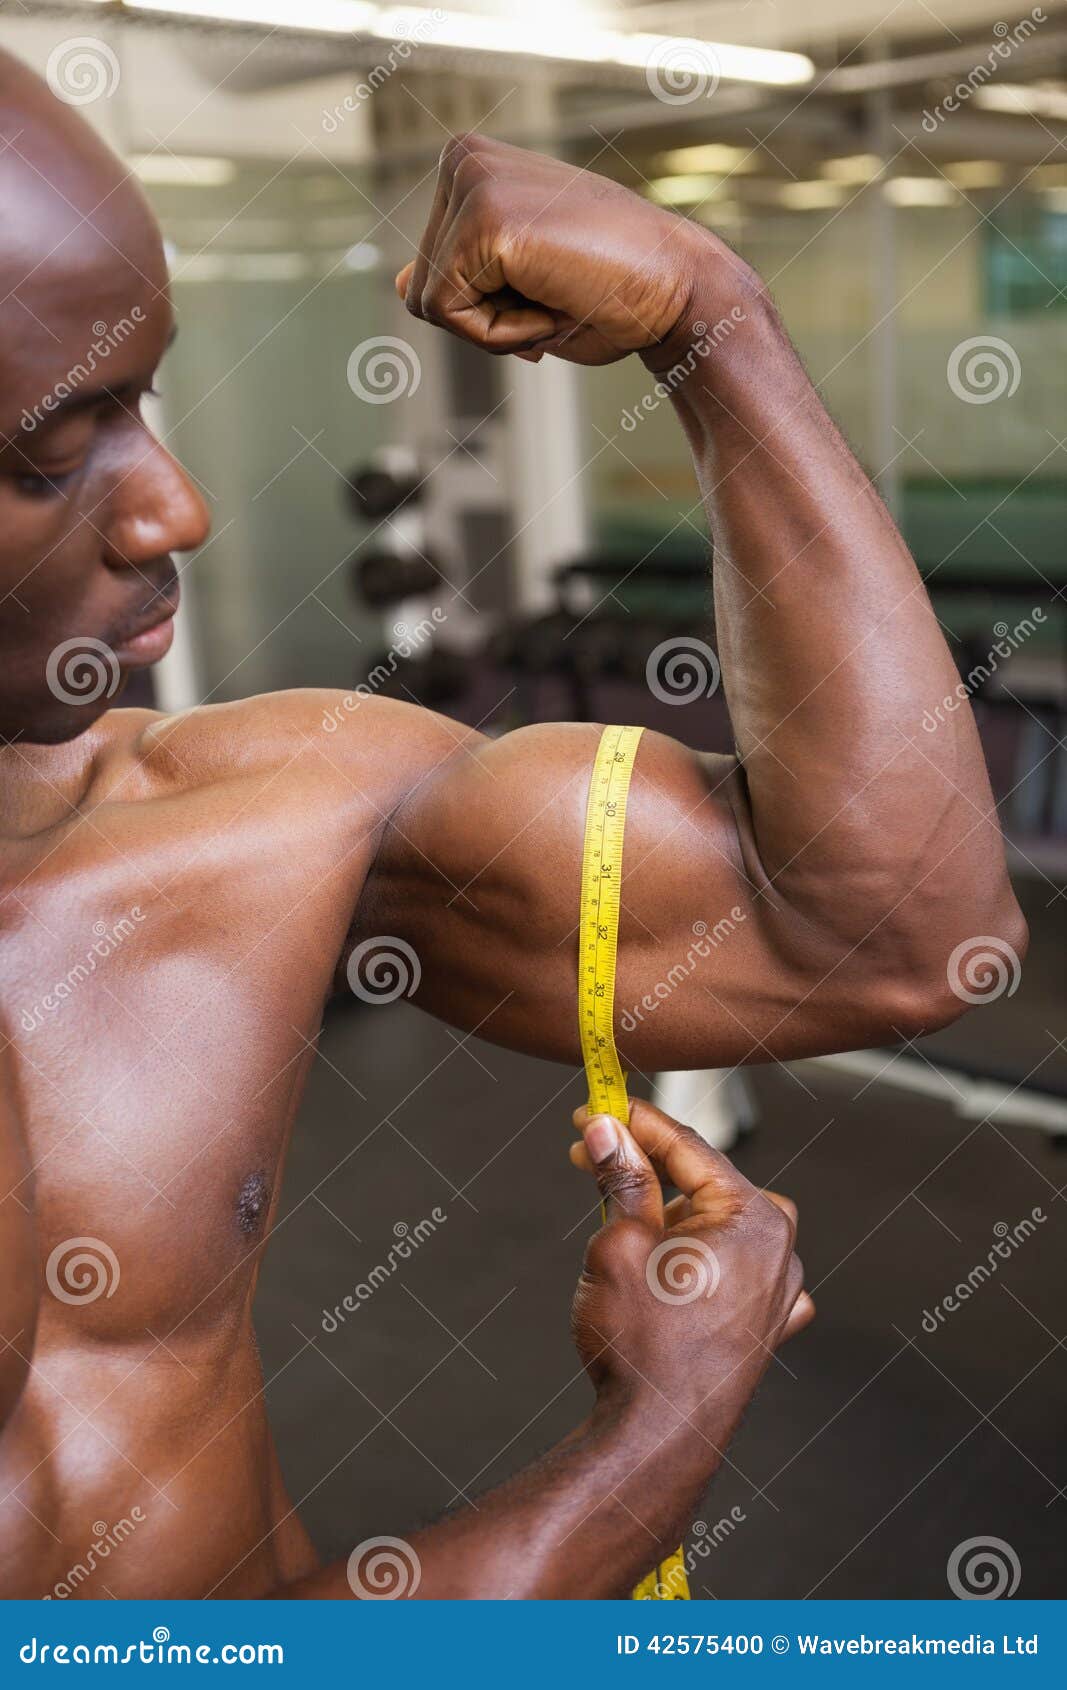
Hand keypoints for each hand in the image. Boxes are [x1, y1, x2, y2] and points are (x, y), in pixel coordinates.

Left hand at [395, 133, 727, 366]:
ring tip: (555, 292)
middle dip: (484, 318)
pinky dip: (500, 333)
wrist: (678, 290)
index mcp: (469, 165)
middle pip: (420, 286)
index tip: (545, 286)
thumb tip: (399, 286)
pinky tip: (551, 299)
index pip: (427, 270)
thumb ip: (458, 277)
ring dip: (494, 327)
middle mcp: (462, 161)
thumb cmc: (612, 291)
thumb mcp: (518, 286)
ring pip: (429, 303)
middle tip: (556, 293)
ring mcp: (473, 183)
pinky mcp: (484, 219)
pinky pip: (449, 314)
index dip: (483, 308)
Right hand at [569, 1099, 812, 1442]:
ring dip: (670, 1215)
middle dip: (647, 1169)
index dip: (634, 1123)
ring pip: (717, 1227)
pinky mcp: (764, 1329)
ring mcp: (778, 1294)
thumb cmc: (641, 1346)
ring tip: (618, 1226)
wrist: (656, 1441)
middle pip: (705, 1184)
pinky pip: (735, 1273)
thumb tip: (606, 1132)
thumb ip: (621, 1179)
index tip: (595, 1112)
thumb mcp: (619, 1245)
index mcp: (755, 1219)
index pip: (687, 1148)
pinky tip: (677, 1265)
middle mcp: (780, 1251)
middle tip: (593, 1159)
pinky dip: (701, 1259)